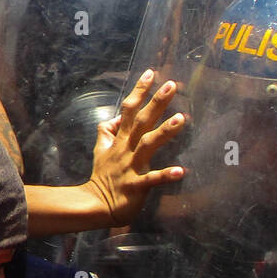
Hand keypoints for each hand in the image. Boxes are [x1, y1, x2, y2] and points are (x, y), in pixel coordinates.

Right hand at [81, 69, 186, 225]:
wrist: (95, 205)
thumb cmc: (102, 177)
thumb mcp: (101, 149)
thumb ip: (107, 131)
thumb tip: (114, 118)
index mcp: (120, 140)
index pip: (129, 110)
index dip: (139, 91)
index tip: (151, 73)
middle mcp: (126, 149)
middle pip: (142, 121)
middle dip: (156, 102)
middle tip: (172, 85)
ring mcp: (131, 167)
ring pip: (148, 145)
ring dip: (164, 132)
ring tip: (181, 119)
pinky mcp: (136, 186)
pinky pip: (152, 180)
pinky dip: (165, 175)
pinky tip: (181, 171)